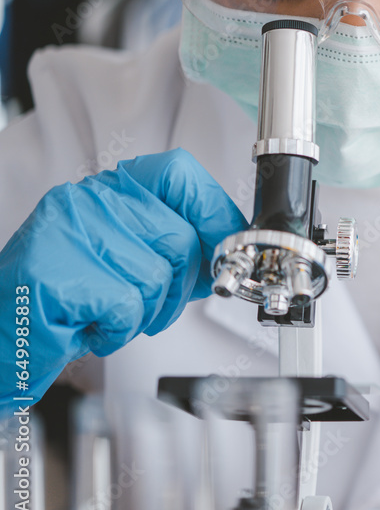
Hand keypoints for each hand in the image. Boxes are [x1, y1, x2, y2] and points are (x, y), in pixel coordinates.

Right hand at [0, 148, 247, 412]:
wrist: (2, 335)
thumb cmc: (66, 299)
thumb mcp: (125, 259)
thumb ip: (173, 247)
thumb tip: (228, 249)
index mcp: (108, 190)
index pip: (179, 174)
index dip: (214, 212)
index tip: (225, 247)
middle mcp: (86, 200)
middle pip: (179, 238)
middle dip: (178, 286)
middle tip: (150, 306)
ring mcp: (68, 232)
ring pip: (156, 276)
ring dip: (145, 313)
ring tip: (110, 315)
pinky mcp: (56, 273)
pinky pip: (127, 305)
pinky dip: (118, 329)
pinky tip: (90, 326)